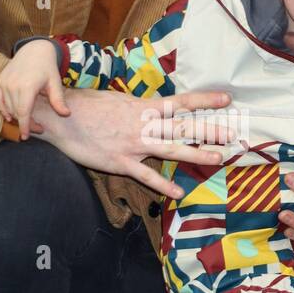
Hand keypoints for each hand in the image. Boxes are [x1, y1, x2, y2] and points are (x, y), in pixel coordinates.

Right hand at [0, 40, 70, 140]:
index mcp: (27, 86)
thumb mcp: (55, 83)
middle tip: (38, 128)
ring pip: (7, 108)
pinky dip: (2, 109)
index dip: (25, 126)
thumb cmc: (47, 68)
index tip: (26, 137)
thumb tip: (66, 115)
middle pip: (16, 112)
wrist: (34, 50)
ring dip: (15, 118)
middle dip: (25, 123)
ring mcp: (4, 83)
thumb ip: (58, 100)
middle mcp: (13, 85)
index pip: (23, 112)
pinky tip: (10, 116)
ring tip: (28, 121)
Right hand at [29, 87, 237, 200]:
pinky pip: (145, 176)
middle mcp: (143, 124)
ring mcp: (133, 144)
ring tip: (217, 158)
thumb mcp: (116, 100)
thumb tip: (152, 109)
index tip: (227, 100)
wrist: (59, 116)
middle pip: (183, 127)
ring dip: (195, 154)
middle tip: (233, 134)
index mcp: (143, 107)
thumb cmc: (86, 106)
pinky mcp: (119, 161)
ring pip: (171, 149)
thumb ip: (137, 108)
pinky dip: (162, 185)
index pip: (180, 102)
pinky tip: (178, 192)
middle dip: (209, 130)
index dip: (205, 100)